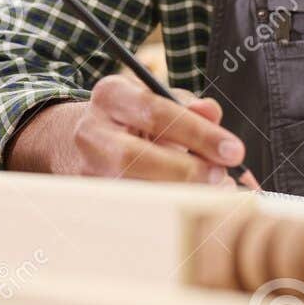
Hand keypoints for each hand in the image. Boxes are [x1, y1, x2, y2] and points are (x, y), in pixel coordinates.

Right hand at [5, 73, 254, 185]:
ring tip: (214, 195)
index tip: (234, 151)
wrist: (69, 141)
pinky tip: (192, 207)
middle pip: (137, 157)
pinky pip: (134, 209)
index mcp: (110, 94)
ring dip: (180, 196)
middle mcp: (91, 131)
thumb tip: (212, 113)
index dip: (199, 133)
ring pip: (133, 190)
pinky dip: (168, 209)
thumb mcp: (152, 99)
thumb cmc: (125, 119)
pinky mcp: (89, 200)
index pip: (156, 111)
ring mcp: (84, 170)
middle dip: (187, 171)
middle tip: (223, 178)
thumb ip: (185, 105)